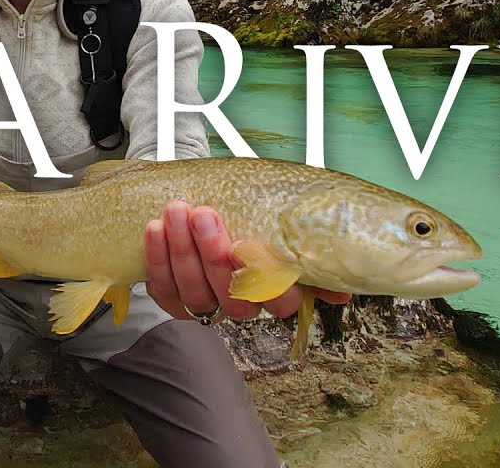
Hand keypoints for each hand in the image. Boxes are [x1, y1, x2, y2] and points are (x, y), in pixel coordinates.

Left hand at [144, 200, 350, 322]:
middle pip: (232, 299)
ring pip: (196, 294)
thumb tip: (343, 288)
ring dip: (183, 252)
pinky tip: (155, 229)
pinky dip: (157, 259)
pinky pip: (163, 289)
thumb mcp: (280, 218)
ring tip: (177, 212)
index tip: (245, 245)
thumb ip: (305, 242)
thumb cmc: (248, 208)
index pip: (279, 300)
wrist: (205, 196)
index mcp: (277, 290)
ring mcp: (206, 304)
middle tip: (203, 215)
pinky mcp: (174, 298)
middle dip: (213, 256)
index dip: (260, 278)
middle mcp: (242, 304)